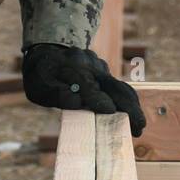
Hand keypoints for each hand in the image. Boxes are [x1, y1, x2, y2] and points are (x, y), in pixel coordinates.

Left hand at [21, 43, 145, 135]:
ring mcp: (99, 66)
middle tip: (139, 127)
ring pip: (120, 85)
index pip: (87, 85)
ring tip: (139, 126)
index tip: (110, 111)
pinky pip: (118, 86)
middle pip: (113, 85)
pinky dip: (126, 102)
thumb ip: (57, 94)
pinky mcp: (104, 71)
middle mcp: (89, 65)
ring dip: (132, 106)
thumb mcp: (40, 88)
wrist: (48, 52)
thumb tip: (78, 102)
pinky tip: (132, 116)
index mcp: (70, 69)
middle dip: (128, 106)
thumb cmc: (42, 76)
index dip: (98, 98)